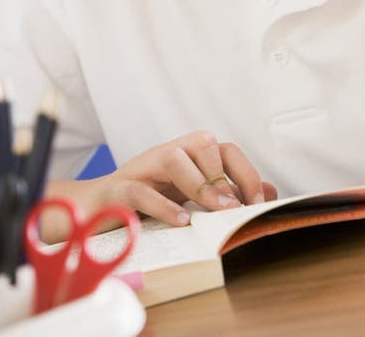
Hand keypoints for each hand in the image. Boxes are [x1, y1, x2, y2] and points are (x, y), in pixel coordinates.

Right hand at [83, 131, 276, 228]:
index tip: (256, 202)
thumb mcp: (190, 195)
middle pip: (202, 142)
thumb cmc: (148, 198)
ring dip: (199, 184)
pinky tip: (181, 222)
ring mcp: (143, 168)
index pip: (224, 149)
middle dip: (222, 175)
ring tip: (212, 212)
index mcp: (188, 155)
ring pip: (174, 157)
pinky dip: (163, 206)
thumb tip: (269, 191)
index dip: (244, 172)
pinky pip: (142, 189)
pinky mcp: (120, 188)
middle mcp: (168, 153)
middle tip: (233, 208)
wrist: (95, 207)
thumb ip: (226, 192)